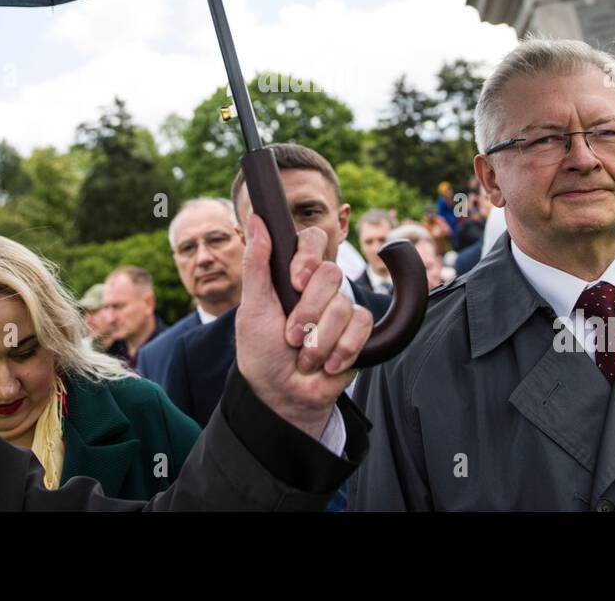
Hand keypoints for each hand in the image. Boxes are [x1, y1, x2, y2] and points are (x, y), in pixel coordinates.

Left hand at [235, 214, 372, 439]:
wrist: (282, 396)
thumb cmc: (261, 352)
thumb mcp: (252, 308)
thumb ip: (256, 263)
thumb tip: (255, 219)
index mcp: (294, 274)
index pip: (314, 240)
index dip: (309, 257)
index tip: (295, 283)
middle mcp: (319, 287)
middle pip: (332, 273)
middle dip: (309, 311)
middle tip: (291, 336)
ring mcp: (340, 308)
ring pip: (345, 305)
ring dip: (320, 339)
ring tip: (305, 357)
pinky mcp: (358, 332)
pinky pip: (363, 325)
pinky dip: (342, 349)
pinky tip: (327, 365)